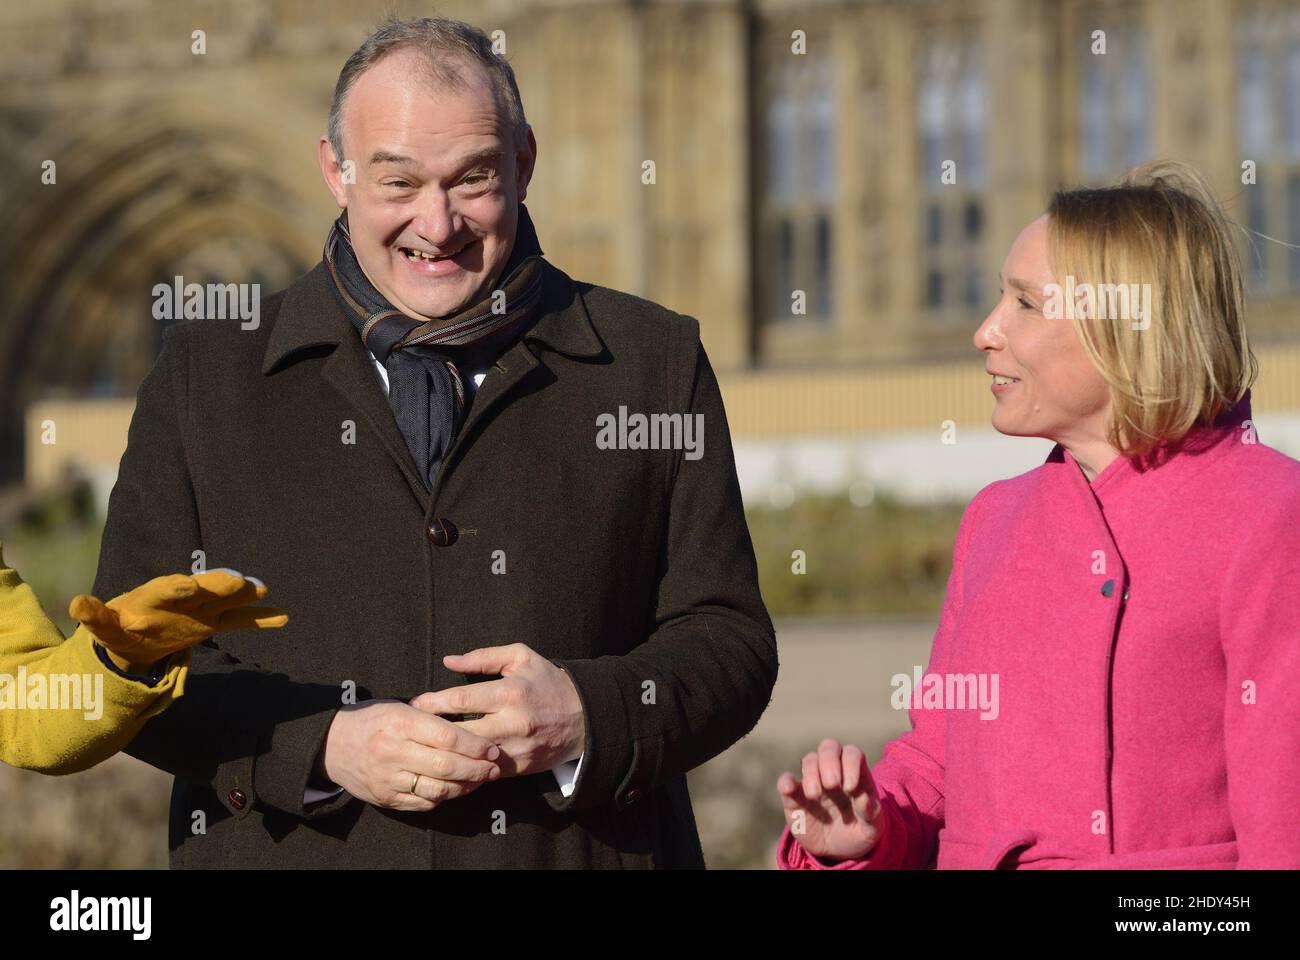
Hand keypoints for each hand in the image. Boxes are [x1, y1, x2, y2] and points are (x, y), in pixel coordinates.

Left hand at [70, 567, 287, 671]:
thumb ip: (95, 616)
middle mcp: (184, 596)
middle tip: (238, 581)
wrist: (137, 631)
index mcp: (156, 595)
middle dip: (219, 584)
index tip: (189, 586)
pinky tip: (283, 617)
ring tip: (263, 588)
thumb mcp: (105, 625)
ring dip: (244, 594)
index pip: (168, 588)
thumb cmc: (120, 625)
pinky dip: (260, 618)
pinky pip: (239, 619)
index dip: (179, 587)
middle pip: (204, 588)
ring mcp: (202, 608)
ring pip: (226, 599)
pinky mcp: (213, 621)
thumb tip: (74, 603)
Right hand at [320, 699, 501, 812]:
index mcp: (400, 722)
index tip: (492, 748)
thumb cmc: (372, 719)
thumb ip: (431, 716)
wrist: (330, 744)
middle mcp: (393, 751)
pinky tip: (458, 789)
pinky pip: (423, 802)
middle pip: (446, 765)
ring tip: (481, 780)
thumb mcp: (398, 707)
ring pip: (437, 788)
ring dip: (465, 786)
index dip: (474, 745)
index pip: (446, 736)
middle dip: (476, 769)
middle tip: (495, 768)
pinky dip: (445, 798)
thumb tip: (471, 724)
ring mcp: (387, 778)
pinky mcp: (385, 798)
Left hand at [408, 643, 585, 778]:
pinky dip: (464, 768)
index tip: (415, 703)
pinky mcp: (518, 768)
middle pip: (462, 732)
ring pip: (470, 756)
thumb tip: (449, 661)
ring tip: (422, 748)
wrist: (584, 718)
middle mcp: (512, 723)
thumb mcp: (521, 658)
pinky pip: (484, 772)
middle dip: (433, 731)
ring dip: (445, 753)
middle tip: (410, 729)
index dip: (434, 702)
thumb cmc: (546, 683)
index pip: (463, 699)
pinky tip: (447, 763)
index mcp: (510, 692)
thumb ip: (484, 656)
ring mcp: (516, 749)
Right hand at [777, 738, 885, 861]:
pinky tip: (788, 788)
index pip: (852, 753)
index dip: (850, 764)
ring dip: (811, 774)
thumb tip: (864, 799)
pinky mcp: (795, 798)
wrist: (838, 852)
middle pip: (828, 747)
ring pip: (809, 760)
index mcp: (856, 774)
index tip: (850, 788)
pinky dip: (786, 781)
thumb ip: (871, 813)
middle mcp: (834, 772)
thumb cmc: (859, 833)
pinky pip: (786, 781)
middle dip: (829, 761)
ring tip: (815, 796)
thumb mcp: (872, 829)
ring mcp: (813, 782)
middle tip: (831, 785)